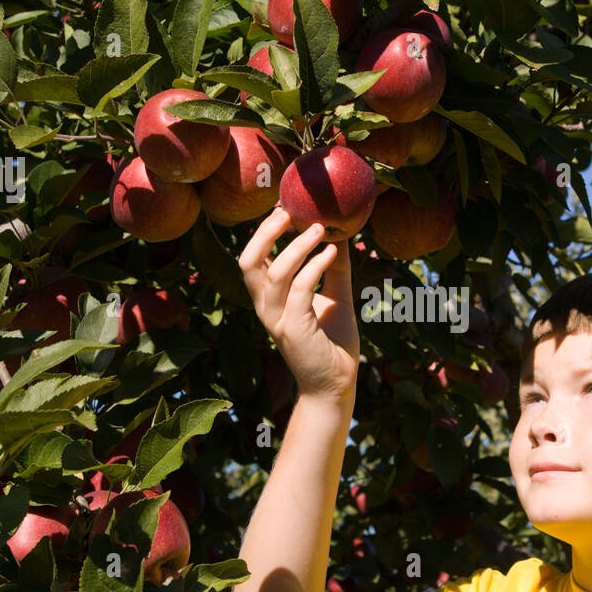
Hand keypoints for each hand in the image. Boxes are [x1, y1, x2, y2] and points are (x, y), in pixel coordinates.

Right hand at [238, 206, 359, 401]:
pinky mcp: (295, 330)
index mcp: (269, 299)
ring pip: (273, 273)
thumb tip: (342, 234)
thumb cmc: (333, 343)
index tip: (284, 206)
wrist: (336, 385)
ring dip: (296, 246)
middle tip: (287, 211)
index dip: (263, 232)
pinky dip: (315, 267)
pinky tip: (332, 253)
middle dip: (265, 233)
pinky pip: (300, 290)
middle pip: (248, 262)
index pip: (254, 259)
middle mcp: (266, 307)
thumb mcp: (336, 298)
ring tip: (319, 228)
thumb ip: (335, 270)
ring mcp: (278, 320)